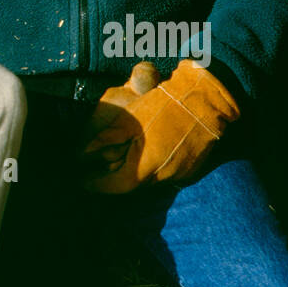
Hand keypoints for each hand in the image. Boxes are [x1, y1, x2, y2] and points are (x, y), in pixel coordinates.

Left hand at [81, 60, 239, 193]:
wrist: (205, 99)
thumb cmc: (163, 106)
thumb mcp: (128, 119)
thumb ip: (105, 140)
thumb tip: (82, 153)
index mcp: (144, 168)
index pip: (114, 187)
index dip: (96, 184)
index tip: (82, 180)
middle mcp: (162, 178)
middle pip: (132, 185)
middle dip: (114, 178)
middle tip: (98, 168)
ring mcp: (179, 174)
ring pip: (148, 180)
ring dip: (135, 170)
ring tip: (124, 155)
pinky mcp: (190, 169)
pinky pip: (165, 174)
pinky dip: (152, 166)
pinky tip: (149, 149)